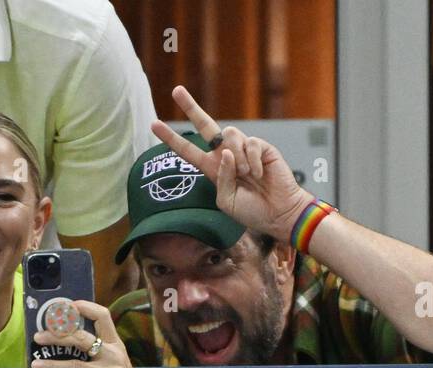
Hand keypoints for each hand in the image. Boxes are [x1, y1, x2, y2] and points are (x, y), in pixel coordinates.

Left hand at [32, 301, 159, 367]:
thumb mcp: (114, 364)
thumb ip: (97, 352)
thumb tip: (65, 341)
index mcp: (116, 344)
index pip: (103, 316)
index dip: (84, 307)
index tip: (66, 306)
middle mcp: (115, 356)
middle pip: (82, 338)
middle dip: (57, 336)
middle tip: (38, 337)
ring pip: (75, 366)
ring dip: (52, 365)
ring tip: (35, 364)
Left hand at [151, 85, 313, 240]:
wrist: (279, 213)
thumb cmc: (251, 211)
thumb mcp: (226, 201)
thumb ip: (220, 178)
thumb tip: (225, 153)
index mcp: (212, 169)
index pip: (188, 150)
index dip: (171, 138)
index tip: (154, 124)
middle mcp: (226, 154)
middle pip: (205, 125)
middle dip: (190, 107)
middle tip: (176, 90)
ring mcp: (243, 149)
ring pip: (229, 134)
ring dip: (237, 158)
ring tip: (248, 176)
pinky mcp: (261, 146)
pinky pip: (250, 143)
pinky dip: (253, 161)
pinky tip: (260, 174)